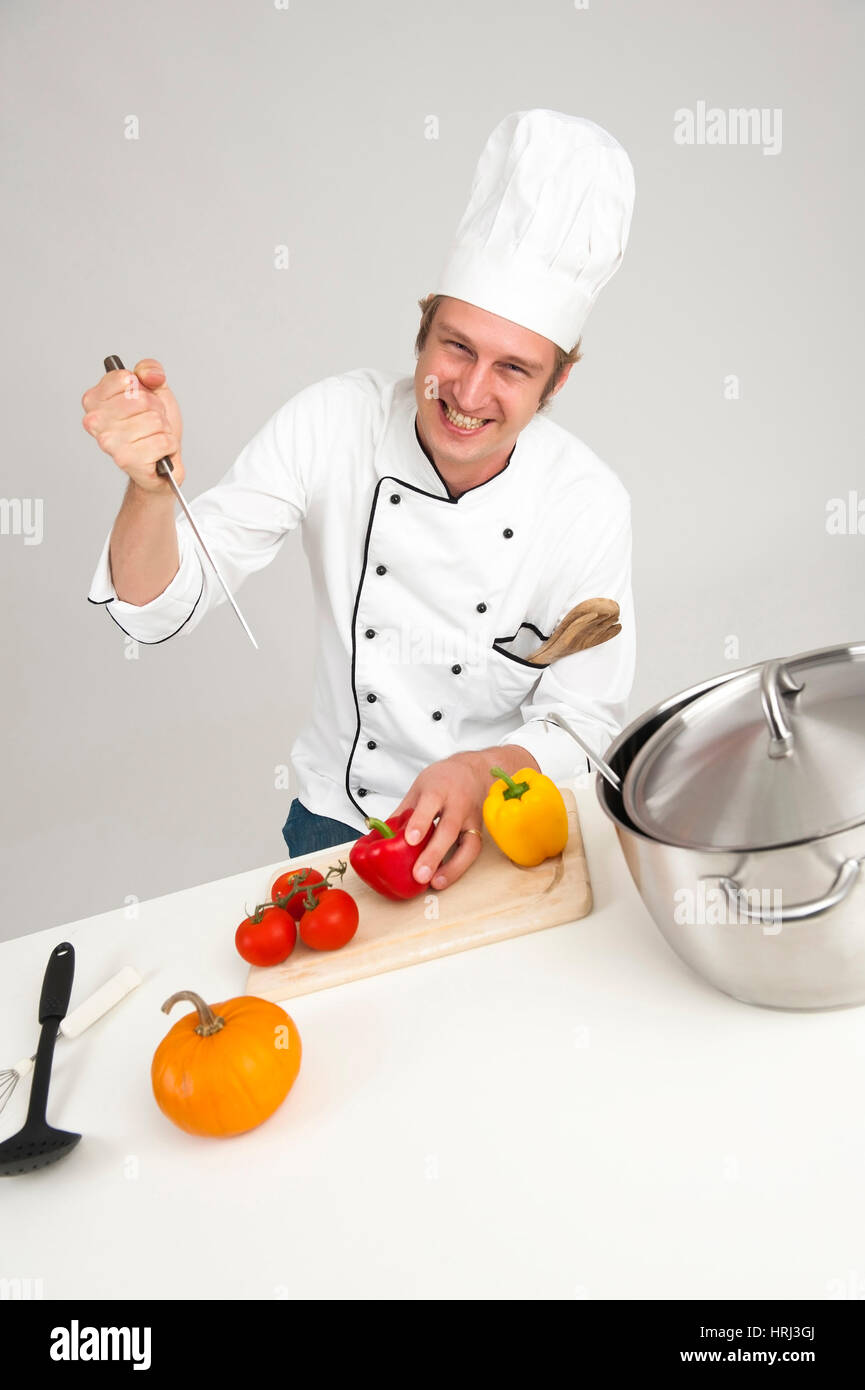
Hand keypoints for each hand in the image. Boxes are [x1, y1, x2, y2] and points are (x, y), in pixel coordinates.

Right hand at [81, 359, 183, 492]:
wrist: (160, 463)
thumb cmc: (152, 428)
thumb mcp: (154, 390)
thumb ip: (149, 370)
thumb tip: (151, 375)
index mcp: (94, 400)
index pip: (125, 378)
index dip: (143, 389)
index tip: (139, 403)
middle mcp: (95, 421)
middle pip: (142, 400)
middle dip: (155, 410)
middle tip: (149, 423)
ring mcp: (109, 442)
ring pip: (155, 421)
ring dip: (163, 430)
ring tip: (153, 437)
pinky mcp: (126, 460)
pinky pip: (163, 441)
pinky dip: (169, 445)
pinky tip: (159, 452)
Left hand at [390, 752, 488, 891]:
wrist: (474, 771)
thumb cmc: (443, 780)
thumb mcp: (419, 788)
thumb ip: (403, 812)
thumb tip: (380, 835)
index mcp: (439, 789)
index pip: (430, 804)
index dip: (420, 822)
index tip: (410, 839)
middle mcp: (458, 804)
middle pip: (449, 829)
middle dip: (434, 853)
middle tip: (420, 874)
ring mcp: (471, 818)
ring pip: (468, 844)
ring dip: (452, 867)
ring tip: (435, 883)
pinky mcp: (480, 831)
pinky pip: (472, 851)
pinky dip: (459, 867)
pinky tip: (444, 878)